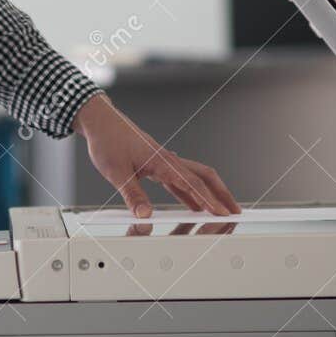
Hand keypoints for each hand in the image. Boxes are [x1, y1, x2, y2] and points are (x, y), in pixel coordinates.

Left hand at [73, 94, 240, 218]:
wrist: (101, 122)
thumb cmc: (107, 141)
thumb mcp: (116, 171)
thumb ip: (132, 194)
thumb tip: (145, 214)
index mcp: (161, 161)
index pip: (191, 183)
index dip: (209, 200)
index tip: (222, 213)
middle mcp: (167, 160)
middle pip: (204, 176)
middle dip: (221, 193)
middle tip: (235, 211)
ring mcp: (164, 162)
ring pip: (195, 177)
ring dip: (210, 193)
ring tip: (220, 210)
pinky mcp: (157, 164)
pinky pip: (180, 180)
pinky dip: (191, 193)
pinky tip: (193, 205)